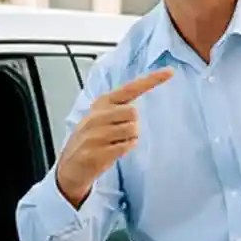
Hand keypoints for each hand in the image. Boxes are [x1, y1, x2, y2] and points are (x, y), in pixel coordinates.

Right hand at [55, 68, 173, 206]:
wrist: (70, 168)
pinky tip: (111, 152)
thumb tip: (136, 109)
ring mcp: (95, 134)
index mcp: (101, 104)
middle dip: (133, 125)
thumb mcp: (101, 118)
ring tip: (113, 144)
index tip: (170, 72)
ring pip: (132, 130)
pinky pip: (125, 147)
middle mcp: (97, 116)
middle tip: (119, 134)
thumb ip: (119, 109)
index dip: (151, 80)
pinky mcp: (96, 152)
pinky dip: (124, 150)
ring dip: (129, 140)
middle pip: (133, 112)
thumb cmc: (90, 141)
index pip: (130, 88)